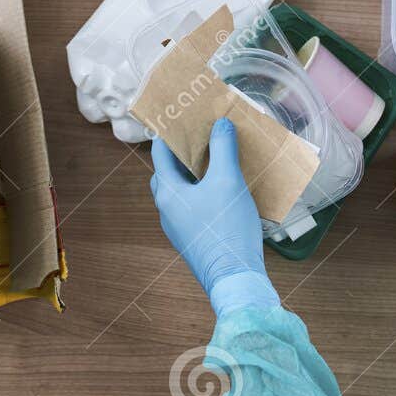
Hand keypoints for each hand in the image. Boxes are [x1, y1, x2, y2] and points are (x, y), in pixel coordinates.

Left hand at [151, 118, 278, 316]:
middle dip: (182, 154)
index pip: (160, 153)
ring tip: (216, 159)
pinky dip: (202, 193)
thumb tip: (220, 123)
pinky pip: (192, 208)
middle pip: (168, 173)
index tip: (182, 116)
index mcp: (167, 193)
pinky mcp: (193, 239)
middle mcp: (167, 210)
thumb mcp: (227, 181)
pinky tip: (224, 191)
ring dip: (194, 175)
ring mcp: (179, 228)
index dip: (170, 133)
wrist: (235, 279)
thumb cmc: (227, 227)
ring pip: (181, 192)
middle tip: (201, 136)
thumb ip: (222, 149)